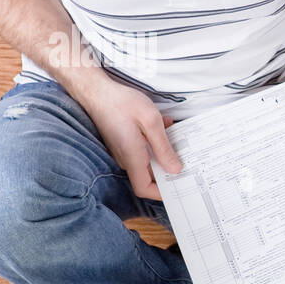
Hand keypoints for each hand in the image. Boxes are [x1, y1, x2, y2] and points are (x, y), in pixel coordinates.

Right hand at [76, 80, 181, 200]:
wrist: (96, 90)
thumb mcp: (150, 121)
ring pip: (148, 161)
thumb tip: (175, 169)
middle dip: (168, 172)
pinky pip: (143, 149)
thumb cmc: (121, 102)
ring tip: (179, 141)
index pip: (144, 188)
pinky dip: (156, 142)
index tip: (178, 187)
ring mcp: (124, 151)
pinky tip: (165, 127)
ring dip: (164, 153)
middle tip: (188, 164)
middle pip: (149, 177)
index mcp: (132, 156)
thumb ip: (163, 147)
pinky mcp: (124, 142)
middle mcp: (126, 158)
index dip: (160, 193)